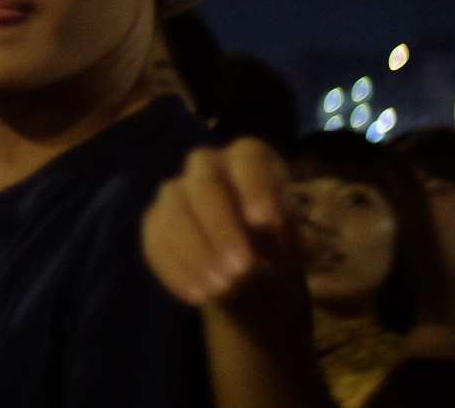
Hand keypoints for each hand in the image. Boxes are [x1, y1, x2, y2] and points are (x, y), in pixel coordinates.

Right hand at [143, 139, 311, 309]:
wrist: (246, 266)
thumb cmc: (277, 242)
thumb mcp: (298, 246)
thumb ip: (299, 241)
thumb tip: (297, 239)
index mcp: (249, 160)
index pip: (249, 159)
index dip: (255, 186)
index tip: (264, 220)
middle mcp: (209, 167)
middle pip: (205, 183)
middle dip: (220, 226)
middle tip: (241, 268)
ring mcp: (177, 191)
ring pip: (174, 208)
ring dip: (194, 249)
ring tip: (219, 289)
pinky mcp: (156, 221)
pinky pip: (155, 238)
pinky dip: (175, 268)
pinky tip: (196, 295)